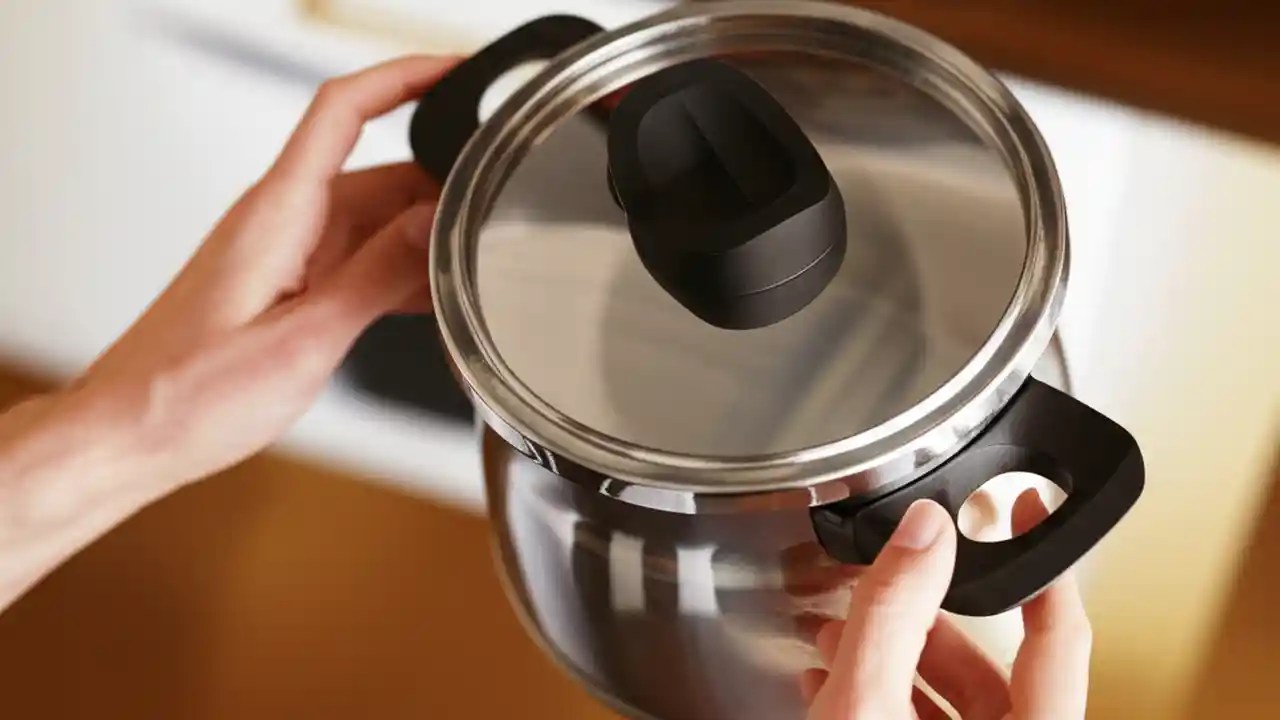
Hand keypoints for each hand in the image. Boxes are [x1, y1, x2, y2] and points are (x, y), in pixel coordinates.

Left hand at [0, 55, 454, 609]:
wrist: (131, 433)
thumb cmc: (190, 395)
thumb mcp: (302, 341)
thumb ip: (374, 276)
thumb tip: (435, 223)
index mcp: (279, 215)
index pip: (342, 111)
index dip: (402, 77)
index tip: (457, 72)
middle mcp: (283, 221)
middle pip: (379, 171)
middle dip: (441, 187)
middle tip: (495, 221)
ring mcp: (287, 252)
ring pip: (376, 219)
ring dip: (424, 238)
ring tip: (471, 274)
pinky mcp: (289, 284)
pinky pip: (359, 257)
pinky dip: (400, 270)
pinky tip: (430, 301)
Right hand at [802, 492, 1090, 718]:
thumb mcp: (866, 703)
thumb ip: (894, 615)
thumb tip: (924, 531)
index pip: (1061, 638)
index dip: (1046, 565)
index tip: (1026, 510)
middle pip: (993, 670)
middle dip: (931, 619)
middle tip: (898, 582)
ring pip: (952, 703)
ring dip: (896, 658)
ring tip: (842, 633)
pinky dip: (882, 695)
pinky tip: (832, 679)